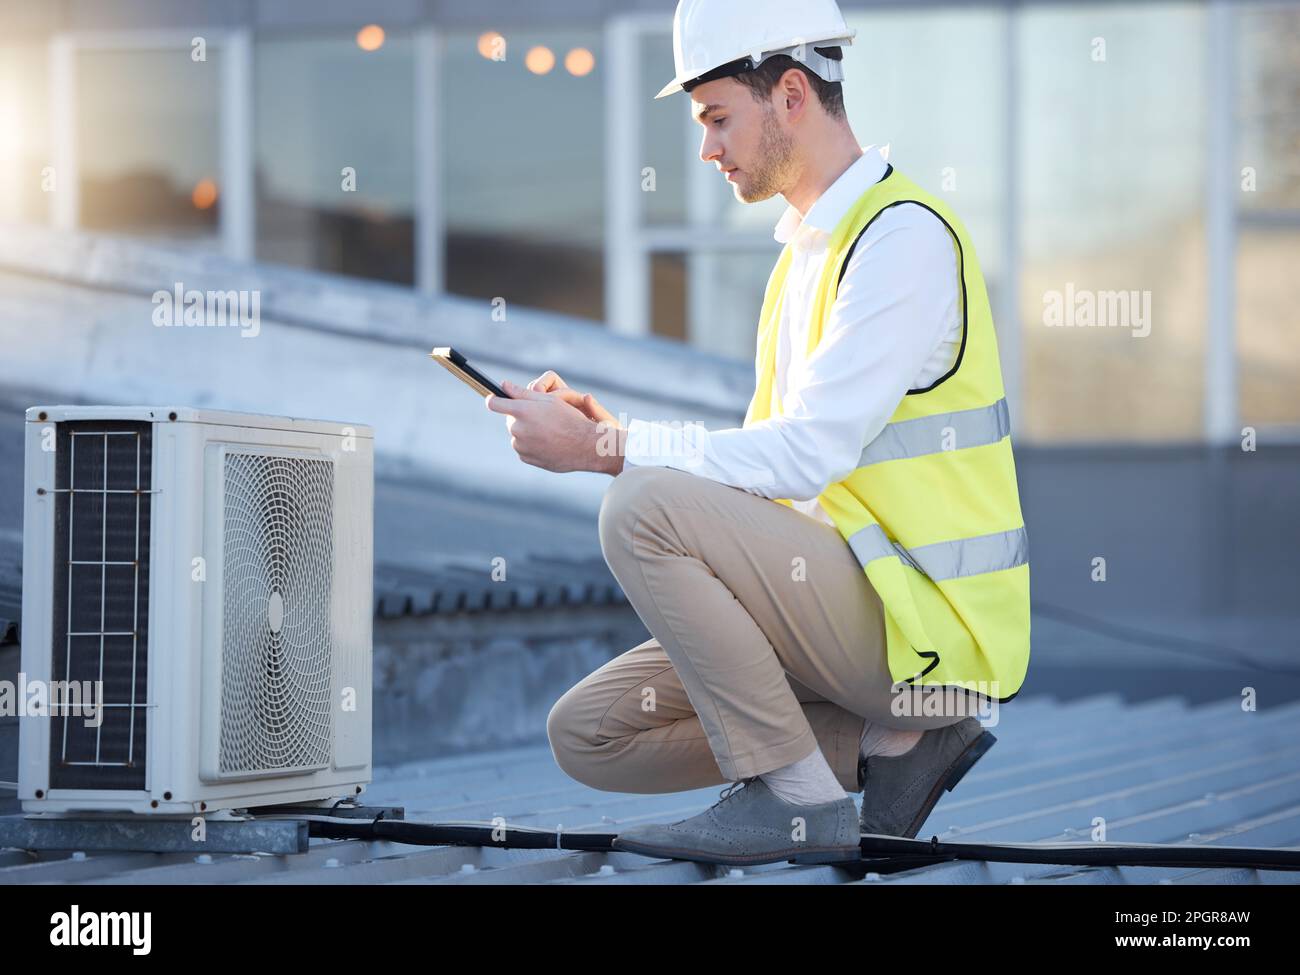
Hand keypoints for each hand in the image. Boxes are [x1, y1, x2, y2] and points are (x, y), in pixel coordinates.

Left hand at [486, 377, 623, 473]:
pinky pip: (523, 448)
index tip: (493, 399)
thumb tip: (503, 385)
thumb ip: (522, 393)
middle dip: (519, 417)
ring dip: (526, 432)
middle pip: (509, 420)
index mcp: (522, 411)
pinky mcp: (526, 457)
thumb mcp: (549, 400)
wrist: (584, 447)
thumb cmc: (569, 419)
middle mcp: (518, 429)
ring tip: (547, 431)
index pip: (494, 404)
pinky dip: (531, 445)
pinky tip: (547, 442)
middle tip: (540, 418)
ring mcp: (521, 445)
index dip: (493, 400)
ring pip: (517, 435)